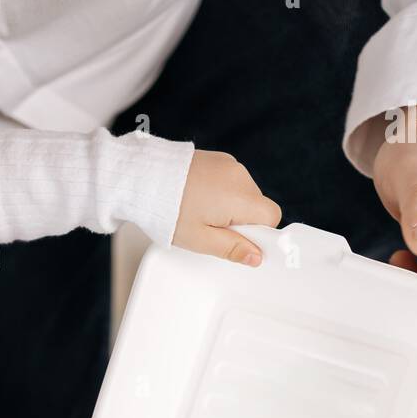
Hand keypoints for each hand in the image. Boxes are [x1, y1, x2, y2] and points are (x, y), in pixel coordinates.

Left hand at [173, 150, 281, 265]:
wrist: (145, 178)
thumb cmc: (170, 210)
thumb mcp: (201, 240)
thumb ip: (232, 249)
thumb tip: (256, 257)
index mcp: (240, 197)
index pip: (272, 217)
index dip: (259, 234)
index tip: (238, 241)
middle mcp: (240, 176)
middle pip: (258, 206)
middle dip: (242, 222)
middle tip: (213, 230)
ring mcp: (230, 165)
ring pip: (244, 195)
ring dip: (231, 208)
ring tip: (202, 214)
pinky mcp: (219, 160)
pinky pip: (232, 183)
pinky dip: (222, 194)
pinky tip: (201, 200)